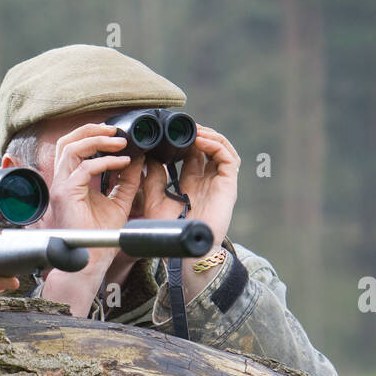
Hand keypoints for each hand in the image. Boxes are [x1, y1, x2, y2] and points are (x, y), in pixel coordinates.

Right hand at [39, 122, 143, 312]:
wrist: (92, 260)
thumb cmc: (100, 236)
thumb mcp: (119, 202)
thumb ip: (127, 181)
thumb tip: (139, 160)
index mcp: (71, 181)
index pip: (74, 147)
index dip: (94, 135)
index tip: (119, 135)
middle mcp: (62, 181)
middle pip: (66, 141)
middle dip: (92, 130)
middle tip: (117, 130)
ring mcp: (61, 187)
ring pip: (71, 148)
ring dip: (97, 140)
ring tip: (121, 142)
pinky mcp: (66, 194)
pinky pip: (84, 168)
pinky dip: (105, 162)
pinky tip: (123, 163)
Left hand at [140, 125, 239, 246]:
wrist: (183, 249)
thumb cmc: (169, 232)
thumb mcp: (154, 200)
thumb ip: (152, 179)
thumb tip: (147, 157)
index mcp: (190, 184)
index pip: (191, 155)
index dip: (183, 141)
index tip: (169, 132)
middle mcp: (206, 181)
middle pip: (207, 148)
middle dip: (196, 134)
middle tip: (180, 126)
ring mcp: (218, 182)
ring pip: (220, 149)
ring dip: (208, 135)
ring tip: (192, 129)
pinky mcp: (228, 185)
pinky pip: (228, 157)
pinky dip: (216, 145)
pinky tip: (200, 141)